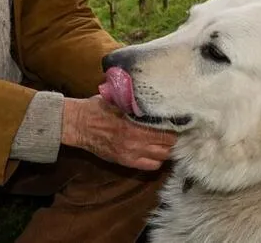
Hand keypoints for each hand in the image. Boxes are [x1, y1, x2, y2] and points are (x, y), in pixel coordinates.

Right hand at [60, 95, 176, 170]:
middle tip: (178, 132)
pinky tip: (156, 151)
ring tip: (168, 142)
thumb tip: (156, 96)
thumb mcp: (118, 98)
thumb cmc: (98, 107)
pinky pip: (150, 166)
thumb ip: (137, 101)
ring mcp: (131, 153)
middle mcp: (135, 141)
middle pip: (168, 145)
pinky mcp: (125, 162)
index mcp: (135, 123)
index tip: (182, 121)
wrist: (78, 124)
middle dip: (175, 139)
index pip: (167, 130)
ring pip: (162, 157)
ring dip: (167, 150)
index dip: (177, 127)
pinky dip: (157, 160)